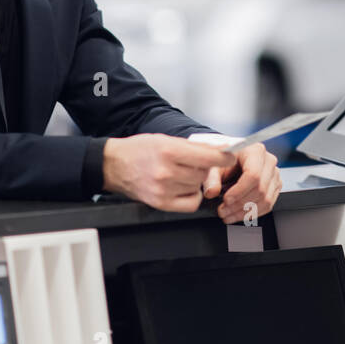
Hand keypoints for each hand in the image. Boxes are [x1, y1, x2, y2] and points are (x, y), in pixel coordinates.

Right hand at [101, 134, 230, 211]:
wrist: (114, 165)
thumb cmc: (139, 150)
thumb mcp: (166, 140)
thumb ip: (194, 146)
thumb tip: (221, 149)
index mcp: (168, 151)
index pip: (207, 157)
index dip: (223, 157)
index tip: (230, 156)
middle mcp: (166, 171)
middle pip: (203, 173)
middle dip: (204, 167)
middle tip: (193, 163)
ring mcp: (163, 190)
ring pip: (197, 187)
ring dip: (196, 180)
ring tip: (182, 173)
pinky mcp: (161, 204)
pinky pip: (190, 204)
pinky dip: (192, 196)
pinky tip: (183, 187)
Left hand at [203, 142, 280, 224]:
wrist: (233, 160)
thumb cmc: (226, 160)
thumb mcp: (215, 165)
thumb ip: (211, 178)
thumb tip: (212, 192)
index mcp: (255, 151)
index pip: (253, 174)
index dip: (239, 191)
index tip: (226, 200)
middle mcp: (268, 161)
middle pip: (259, 189)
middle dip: (239, 204)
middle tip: (223, 210)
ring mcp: (274, 174)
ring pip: (265, 200)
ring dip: (245, 212)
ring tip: (228, 215)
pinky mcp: (275, 186)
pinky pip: (268, 205)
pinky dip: (253, 213)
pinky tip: (239, 214)